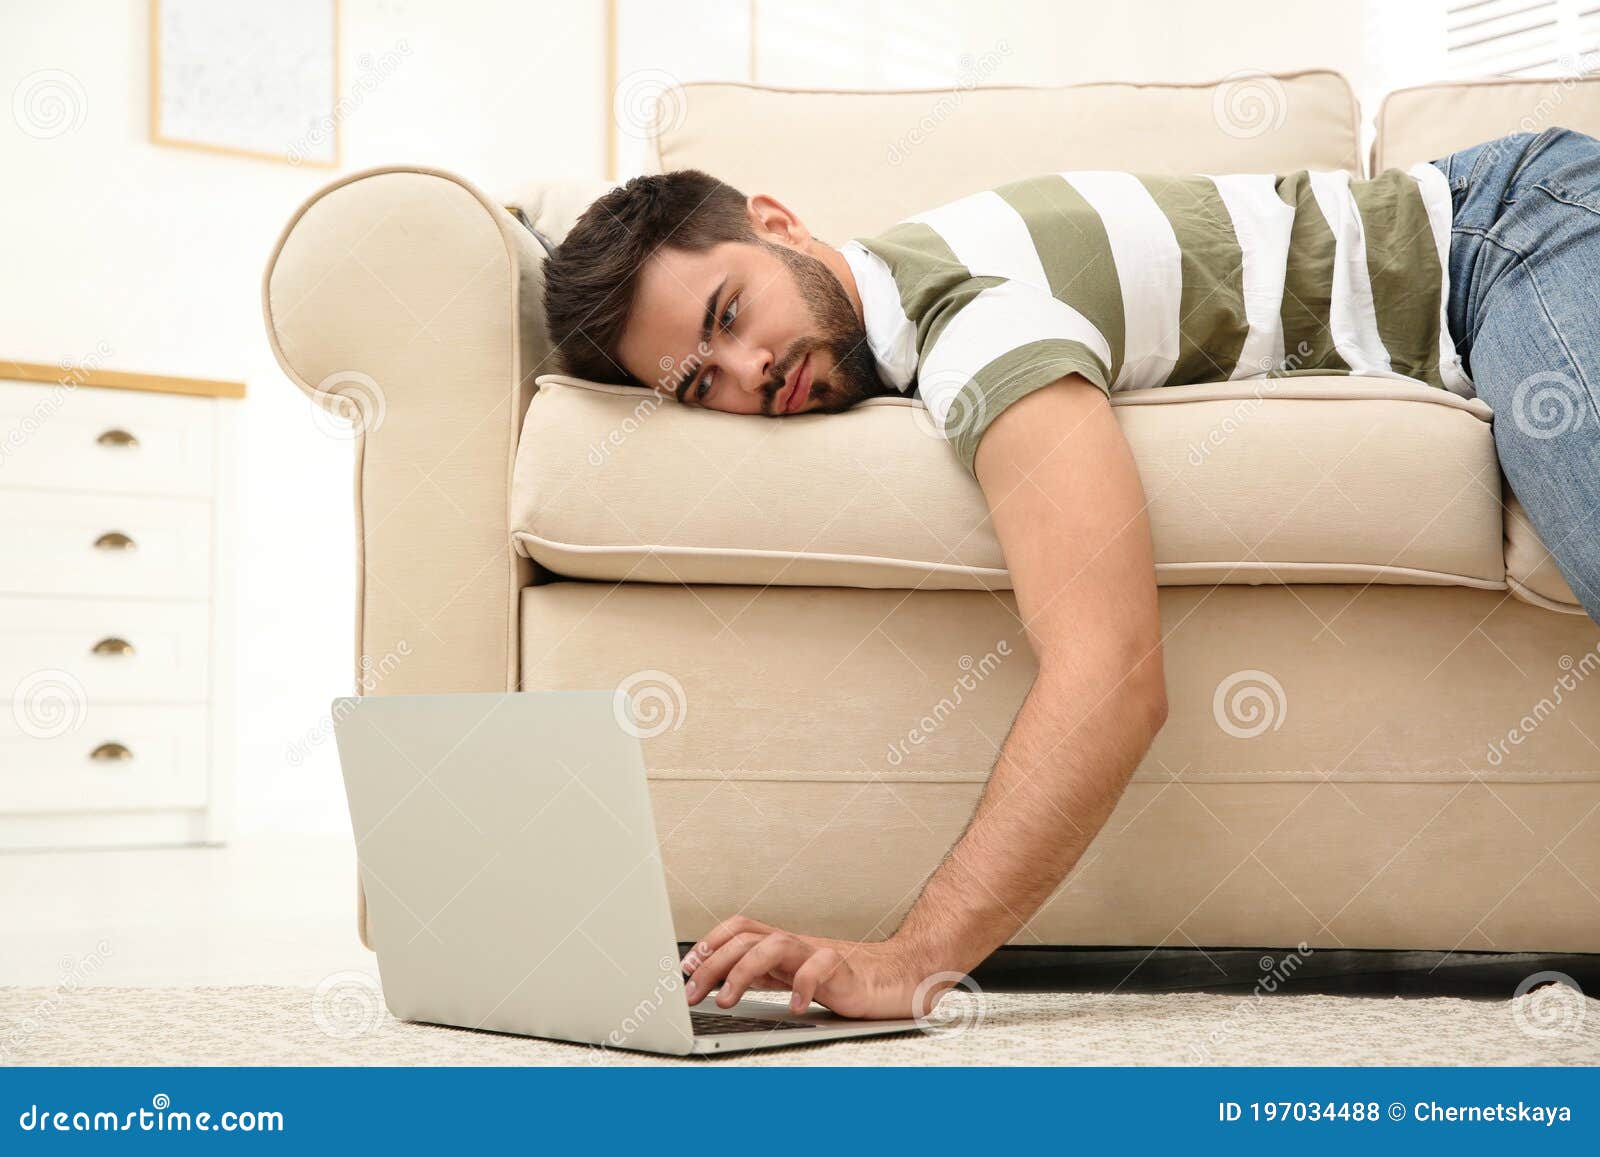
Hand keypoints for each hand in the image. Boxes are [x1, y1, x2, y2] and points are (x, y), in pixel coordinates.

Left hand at [679, 915, 954, 1019]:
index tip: (685, 970)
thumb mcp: (796, 976)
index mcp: (785, 945)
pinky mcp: (846, 970)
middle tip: (692, 994)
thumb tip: (720, 984)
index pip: (740, 928)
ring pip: (775, 944)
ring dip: (743, 971)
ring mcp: (821, 953)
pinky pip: (820, 968)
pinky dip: (802, 986)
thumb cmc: (850, 979)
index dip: (709, 943)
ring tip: (727, 1000)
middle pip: (747, 937)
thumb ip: (765, 976)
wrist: (903, 976)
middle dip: (713, 964)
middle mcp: (799, 944)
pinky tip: (793, 1008)